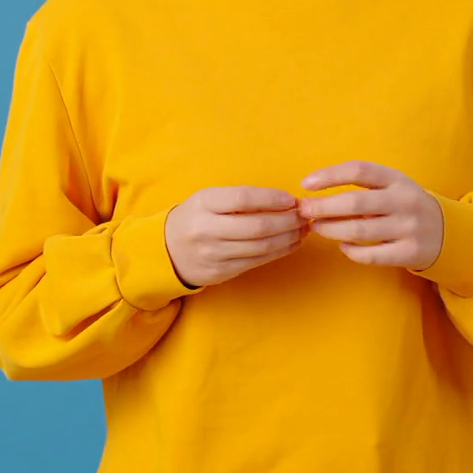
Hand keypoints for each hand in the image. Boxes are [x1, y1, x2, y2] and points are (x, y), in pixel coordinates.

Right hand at [163, 186, 308, 287]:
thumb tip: (283, 201)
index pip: (243, 199)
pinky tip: (292, 243)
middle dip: (287, 221)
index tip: (291, 200)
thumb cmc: (196, 217)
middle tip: (305, 215)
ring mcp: (214, 254)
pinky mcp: (221, 273)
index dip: (271, 199)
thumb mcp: (208, 199)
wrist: (167, 251)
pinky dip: (279, 252)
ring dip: (289, 238)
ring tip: (304, 229)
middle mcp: (207, 230)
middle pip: (257, 227)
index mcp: (203, 204)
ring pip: (261, 247)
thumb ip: (239, 199)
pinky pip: (257, 262)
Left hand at [296, 161, 443, 269]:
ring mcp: (408, 228)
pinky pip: (371, 255)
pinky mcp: (409, 252)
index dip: (329, 176)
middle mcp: (404, 201)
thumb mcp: (392, 186)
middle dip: (323, 207)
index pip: (359, 170)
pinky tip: (342, 246)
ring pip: (359, 231)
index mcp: (397, 179)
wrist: (447, 232)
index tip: (306, 184)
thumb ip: (363, 186)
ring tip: (316, 227)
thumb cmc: (405, 206)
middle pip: (355, 203)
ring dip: (331, 230)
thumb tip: (315, 194)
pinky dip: (351, 251)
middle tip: (304, 211)